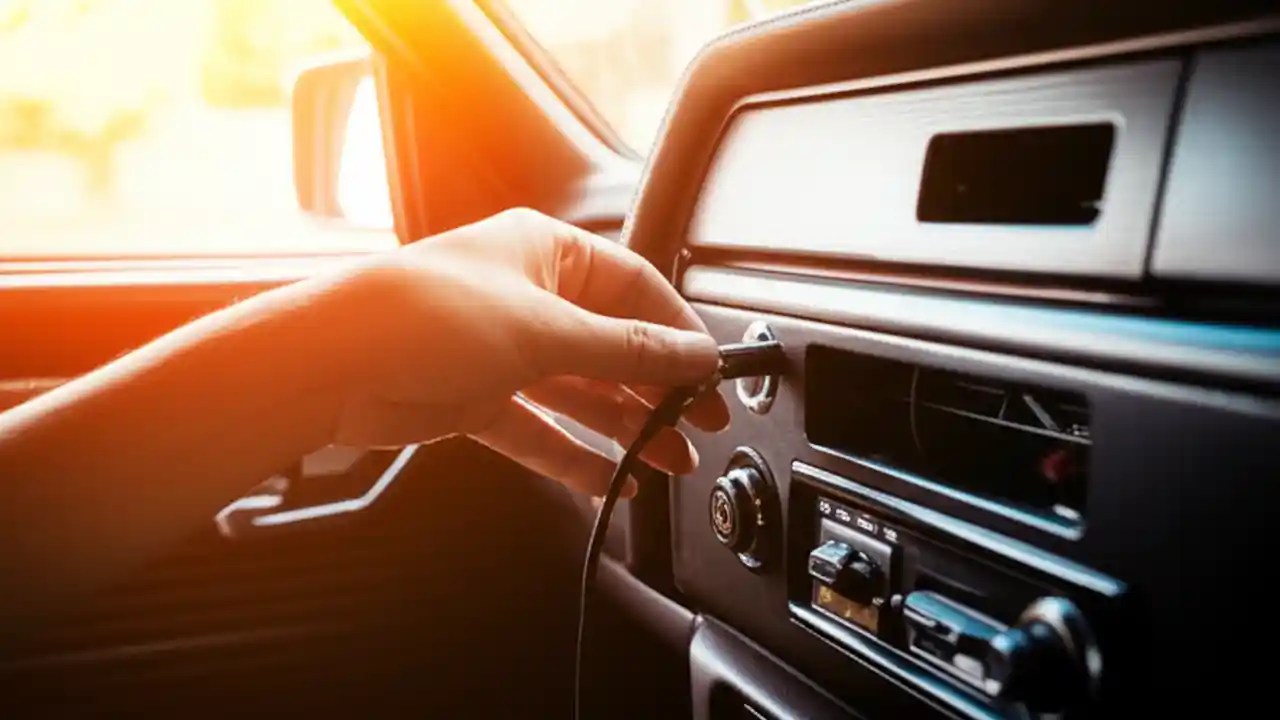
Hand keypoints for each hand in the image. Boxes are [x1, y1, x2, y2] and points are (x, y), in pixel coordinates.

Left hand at [331, 208, 729, 495]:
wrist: (330, 363)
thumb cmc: (423, 315)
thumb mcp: (545, 330)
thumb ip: (627, 351)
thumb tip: (693, 355)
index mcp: (547, 252)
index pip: (636, 288)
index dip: (678, 331)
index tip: (711, 371)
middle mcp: (528, 296)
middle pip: (612, 344)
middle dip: (657, 387)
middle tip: (698, 423)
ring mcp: (502, 350)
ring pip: (580, 391)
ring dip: (624, 425)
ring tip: (667, 458)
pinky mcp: (476, 398)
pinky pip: (541, 429)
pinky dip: (574, 455)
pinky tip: (609, 477)